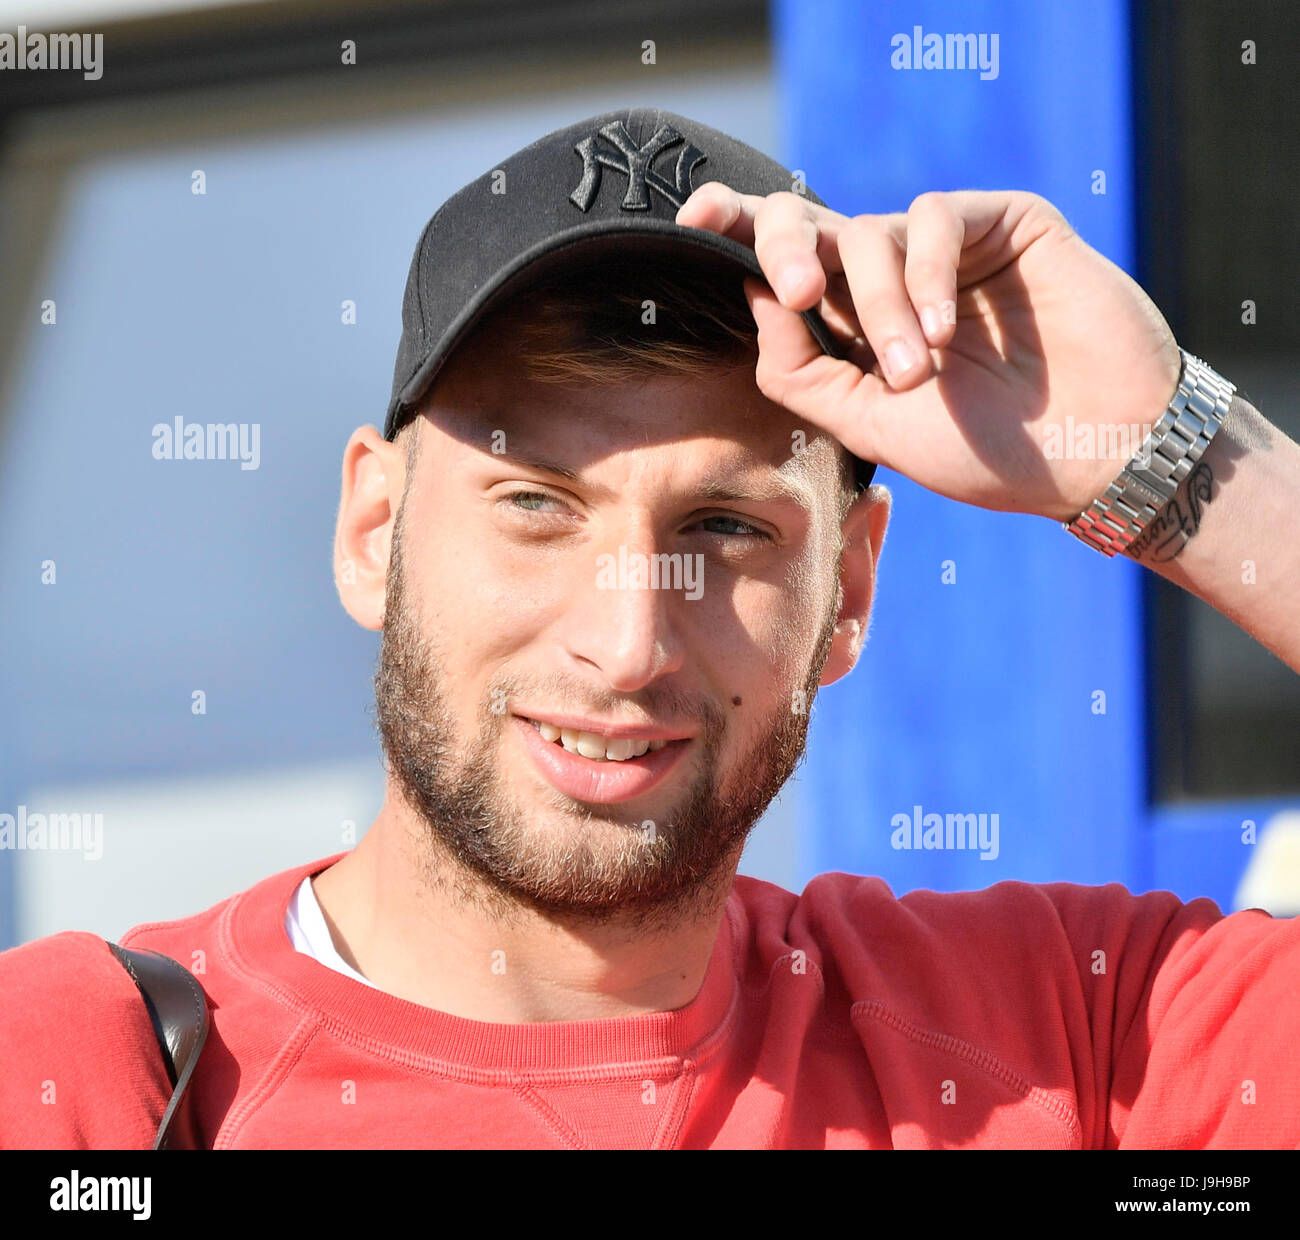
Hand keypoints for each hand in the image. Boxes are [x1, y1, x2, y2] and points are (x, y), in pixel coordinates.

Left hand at [675, 185, 1182, 522]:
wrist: (1095, 457)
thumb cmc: (985, 452)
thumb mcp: (872, 426)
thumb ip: (804, 371)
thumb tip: (752, 299)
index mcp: (857, 326)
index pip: (786, 267)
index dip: (738, 233)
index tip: (692, 222)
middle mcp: (893, 279)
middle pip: (813, 225)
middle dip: (787, 245)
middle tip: (797, 291)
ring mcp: (948, 250)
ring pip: (871, 232)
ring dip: (881, 303)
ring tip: (917, 370)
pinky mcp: (1005, 223)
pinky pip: (934, 216)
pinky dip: (925, 272)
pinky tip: (944, 332)